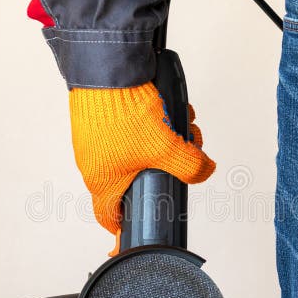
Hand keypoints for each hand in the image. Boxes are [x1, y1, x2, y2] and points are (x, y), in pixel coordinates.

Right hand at [69, 81, 214, 249]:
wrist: (105, 67)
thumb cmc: (121, 112)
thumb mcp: (166, 147)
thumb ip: (190, 165)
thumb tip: (204, 171)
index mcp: (102, 181)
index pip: (109, 217)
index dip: (125, 226)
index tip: (134, 229)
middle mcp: (94, 162)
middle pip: (133, 178)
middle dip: (163, 167)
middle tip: (181, 154)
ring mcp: (95, 139)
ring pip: (136, 149)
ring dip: (160, 139)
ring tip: (178, 123)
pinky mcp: (99, 117)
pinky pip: (128, 127)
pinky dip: (149, 120)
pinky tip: (165, 108)